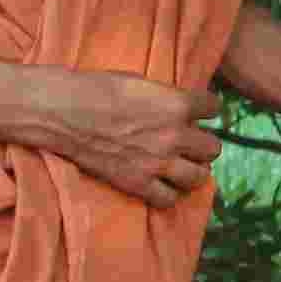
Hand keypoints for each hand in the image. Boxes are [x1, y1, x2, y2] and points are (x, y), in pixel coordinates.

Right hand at [29, 69, 226, 207]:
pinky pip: (169, 199)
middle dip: (203, 144)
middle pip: (213, 148)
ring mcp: (158, 163)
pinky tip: (161, 184)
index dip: (207, 110)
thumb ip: (166, 98)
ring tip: (182, 167)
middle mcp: (175, 136)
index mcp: (178, 104)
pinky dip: (168, 193)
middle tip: (190, 144)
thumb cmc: (99, 89)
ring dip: (193, 171)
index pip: (215, 109)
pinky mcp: (138, 183)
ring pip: (199, 177)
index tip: (199, 112)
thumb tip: (179, 107)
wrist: (65, 112)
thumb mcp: (141, 83)